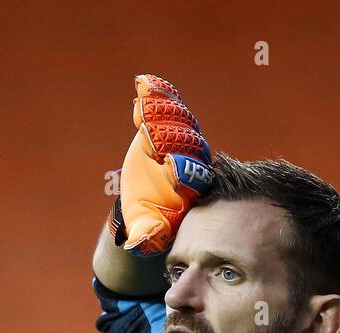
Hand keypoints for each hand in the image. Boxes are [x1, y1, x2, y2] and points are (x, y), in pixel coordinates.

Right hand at [112, 74, 213, 256]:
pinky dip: (156, 98)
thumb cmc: (149, 224)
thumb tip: (144, 242)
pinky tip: (144, 83)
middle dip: (172, 135)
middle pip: (187, 145)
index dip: (181, 172)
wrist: (148, 204)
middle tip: (154, 128)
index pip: (191, 178)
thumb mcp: (149, 232)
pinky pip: (166, 109)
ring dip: (164, 110)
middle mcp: (195, 162)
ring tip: (147, 98)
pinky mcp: (169, 127)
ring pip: (178, 123)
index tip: (169, 167)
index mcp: (193, 189)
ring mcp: (184, 142)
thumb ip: (150, 233)